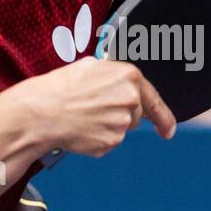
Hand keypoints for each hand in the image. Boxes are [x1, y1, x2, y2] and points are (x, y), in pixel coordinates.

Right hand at [16, 57, 175, 157]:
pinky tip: (82, 129)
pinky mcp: (111, 142)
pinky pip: (109, 143)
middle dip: (119, 115)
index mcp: (129, 77)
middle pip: (135, 115)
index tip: (168, 129)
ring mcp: (122, 122)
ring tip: (83, 116)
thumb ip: (114, 76)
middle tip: (93, 110)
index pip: (155, 100)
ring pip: (121, 129)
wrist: (42, 112)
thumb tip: (122, 81)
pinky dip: (97, 139)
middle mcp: (131, 99)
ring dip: (106, 126)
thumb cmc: (60, 88)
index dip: (163, 117)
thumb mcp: (91, 67)